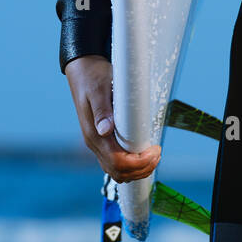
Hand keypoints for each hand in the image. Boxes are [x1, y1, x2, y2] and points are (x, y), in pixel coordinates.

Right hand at [65, 54, 160, 183]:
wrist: (83, 70)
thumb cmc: (93, 77)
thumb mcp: (99, 88)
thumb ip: (102, 109)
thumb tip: (106, 130)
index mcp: (94, 134)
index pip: (117, 162)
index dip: (139, 162)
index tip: (155, 149)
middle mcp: (94, 142)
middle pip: (118, 172)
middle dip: (141, 168)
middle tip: (157, 153)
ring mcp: (97, 142)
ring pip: (116, 170)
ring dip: (137, 169)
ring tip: (153, 155)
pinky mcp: (102, 139)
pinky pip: (115, 161)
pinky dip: (131, 164)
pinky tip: (143, 152)